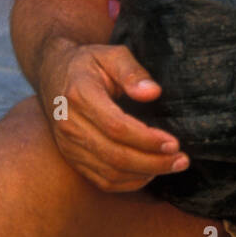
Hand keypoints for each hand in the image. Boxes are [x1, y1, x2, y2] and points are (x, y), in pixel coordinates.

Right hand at [39, 41, 189, 191]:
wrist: (53, 72)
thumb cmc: (88, 62)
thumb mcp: (111, 54)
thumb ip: (132, 71)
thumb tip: (153, 93)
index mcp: (79, 96)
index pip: (116, 127)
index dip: (146, 139)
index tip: (174, 142)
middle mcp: (70, 125)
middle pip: (114, 155)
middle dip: (153, 162)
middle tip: (182, 160)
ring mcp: (68, 145)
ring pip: (109, 173)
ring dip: (145, 174)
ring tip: (173, 165)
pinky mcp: (71, 158)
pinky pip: (101, 180)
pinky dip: (129, 182)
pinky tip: (150, 173)